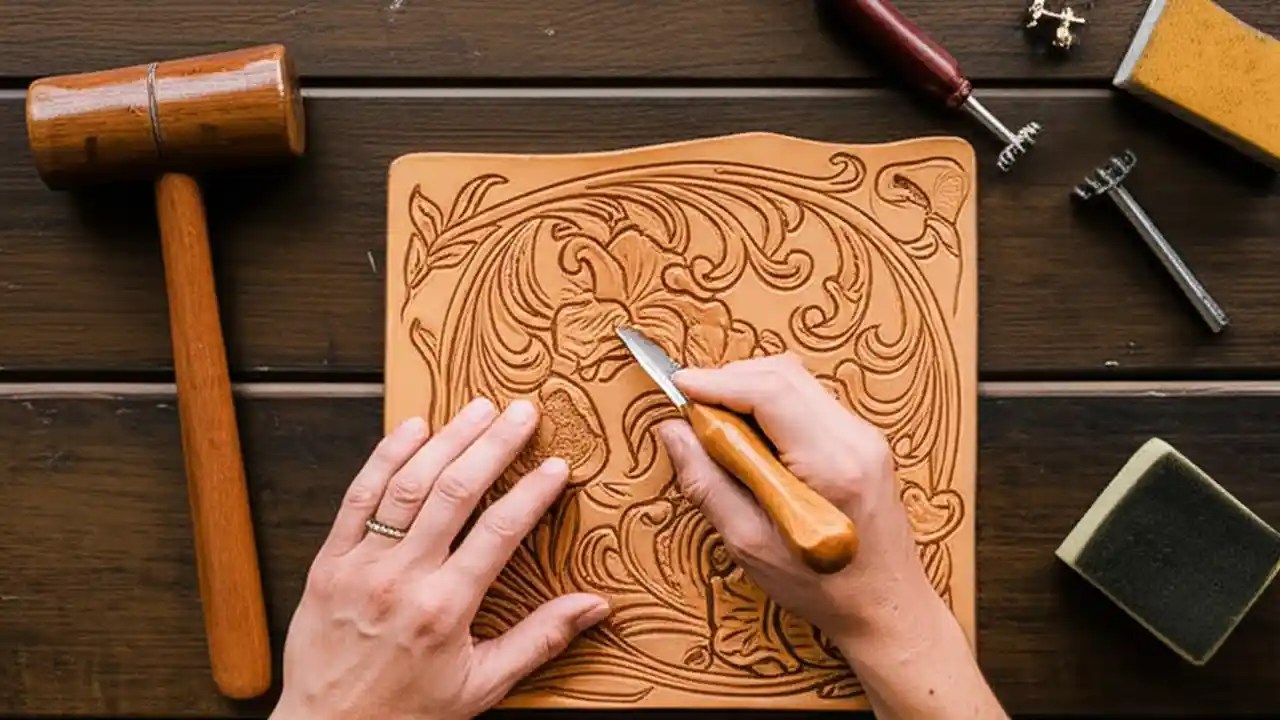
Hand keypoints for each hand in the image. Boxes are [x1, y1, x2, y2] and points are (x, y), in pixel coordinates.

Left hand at [272, 398, 610, 719]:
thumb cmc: (406, 711)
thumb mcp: (483, 685)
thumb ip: (540, 639)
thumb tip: (595, 608)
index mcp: (445, 609)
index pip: (500, 532)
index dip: (533, 493)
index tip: (557, 467)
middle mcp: (403, 579)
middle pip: (455, 492)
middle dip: (494, 446)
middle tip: (521, 414)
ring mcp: (362, 565)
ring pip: (408, 484)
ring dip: (446, 440)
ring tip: (477, 409)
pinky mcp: (330, 561)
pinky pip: (358, 496)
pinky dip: (385, 457)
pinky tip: (411, 430)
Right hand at [657, 354, 1006, 717]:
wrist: (887, 609)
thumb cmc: (826, 591)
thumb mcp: (751, 545)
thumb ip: (708, 483)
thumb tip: (672, 432)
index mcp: (832, 464)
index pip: (770, 391)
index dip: (717, 381)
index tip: (678, 386)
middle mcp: (855, 439)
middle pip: (783, 374)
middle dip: (729, 380)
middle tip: (691, 410)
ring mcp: (864, 436)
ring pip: (795, 381)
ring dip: (749, 391)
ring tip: (717, 430)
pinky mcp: (862, 441)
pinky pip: (808, 401)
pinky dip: (770, 406)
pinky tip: (750, 441)